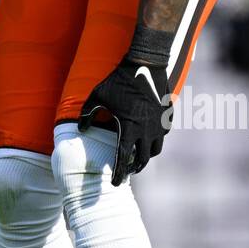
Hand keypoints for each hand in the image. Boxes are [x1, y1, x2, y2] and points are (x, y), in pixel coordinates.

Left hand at [79, 26, 174, 184]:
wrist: (145, 64)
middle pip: (142, 159)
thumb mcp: (97, 96)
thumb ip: (87, 114)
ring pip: (155, 149)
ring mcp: (159, 123)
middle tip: (127, 171)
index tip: (114, 183)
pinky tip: (149, 137)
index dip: (118, 173)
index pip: (123, 158)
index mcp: (129, 128)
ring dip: (146, 155)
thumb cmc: (118, 80)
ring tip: (138, 156)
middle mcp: (146, 130)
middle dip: (134, 168)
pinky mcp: (167, 116)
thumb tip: (81, 129)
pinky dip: (156, 140)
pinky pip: (163, 134)